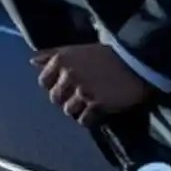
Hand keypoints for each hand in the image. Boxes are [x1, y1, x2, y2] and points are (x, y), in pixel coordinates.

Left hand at [32, 43, 151, 125]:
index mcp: (62, 60)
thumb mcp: (78, 50)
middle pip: (55, 98)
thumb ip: (54, 55)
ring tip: (91, 104)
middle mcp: (69, 74)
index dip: (54, 85)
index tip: (66, 86)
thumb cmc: (108, 55)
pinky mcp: (96, 104)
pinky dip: (90, 119)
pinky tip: (98, 112)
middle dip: (66, 98)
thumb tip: (32, 61)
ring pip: (68, 110)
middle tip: (81, 96)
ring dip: (78, 109)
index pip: (44, 81)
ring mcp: (82, 90)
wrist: (138, 63)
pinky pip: (83, 121)